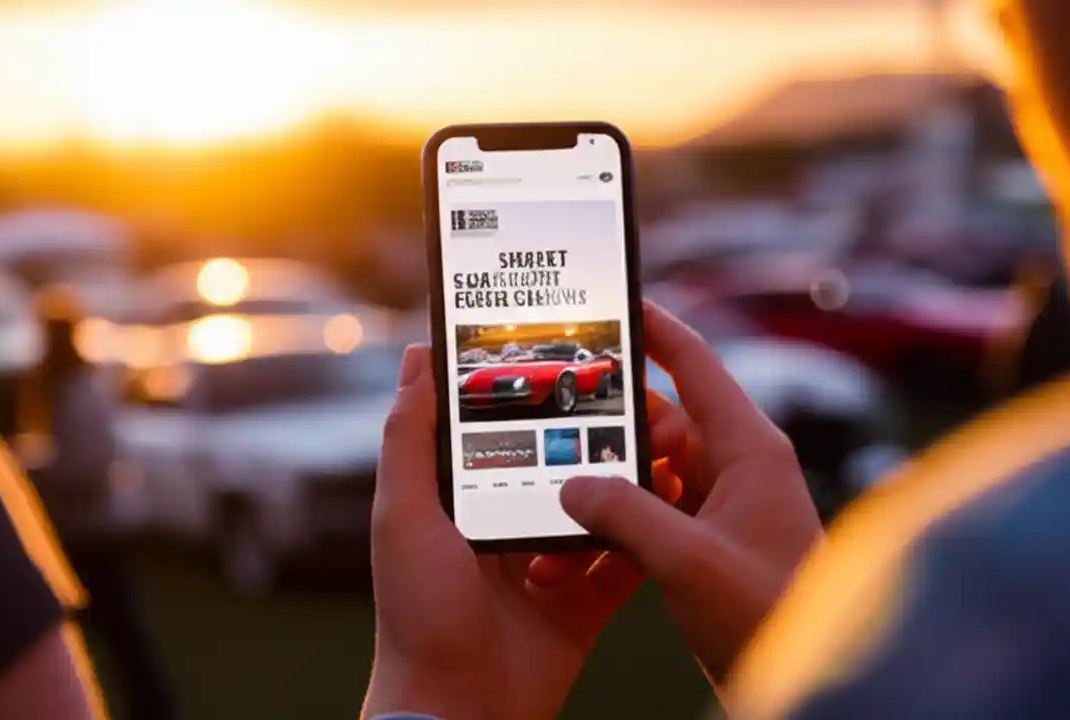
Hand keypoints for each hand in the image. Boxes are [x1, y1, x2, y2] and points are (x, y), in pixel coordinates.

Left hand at [363, 345, 676, 719]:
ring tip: (661, 448)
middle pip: (565, 461)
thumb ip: (410, 439)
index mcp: (465, 497)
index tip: (576, 354)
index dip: (540, 393)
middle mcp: (509, 522)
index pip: (507, 429)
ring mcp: (550, 560)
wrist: (458, 709)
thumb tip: (418, 358)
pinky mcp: (583, 600)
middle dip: (601, 434)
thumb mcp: (403, 516)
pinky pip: (624, 560)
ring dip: (631, 479)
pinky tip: (666, 507)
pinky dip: (647, 536)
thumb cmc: (415, 615)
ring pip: (603, 505)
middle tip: (638, 402)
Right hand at [530, 301, 823, 691]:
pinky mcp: (708, 543)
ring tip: (556, 500)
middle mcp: (737, 468)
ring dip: (604, 490)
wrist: (811, 677)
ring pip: (649, 475)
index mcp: (749, 450)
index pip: (699, 368)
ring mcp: (722, 507)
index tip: (622, 303)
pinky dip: (617, 527)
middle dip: (606, 430)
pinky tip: (577, 548)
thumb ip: (625, 515)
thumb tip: (574, 486)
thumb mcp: (688, 559)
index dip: (658, 331)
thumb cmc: (772, 614)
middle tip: (553, 421)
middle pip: (660, 423)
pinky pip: (652, 516)